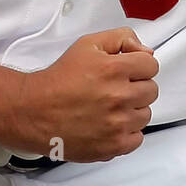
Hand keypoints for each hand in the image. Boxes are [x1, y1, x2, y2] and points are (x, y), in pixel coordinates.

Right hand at [9, 27, 159, 162]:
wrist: (34, 111)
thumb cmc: (59, 79)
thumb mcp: (87, 45)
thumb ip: (121, 39)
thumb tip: (146, 51)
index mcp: (114, 69)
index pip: (151, 65)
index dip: (138, 66)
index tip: (126, 71)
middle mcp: (119, 97)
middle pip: (151, 90)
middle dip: (135, 87)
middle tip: (114, 89)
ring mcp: (117, 124)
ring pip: (145, 114)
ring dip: (132, 110)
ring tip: (109, 107)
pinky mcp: (113, 146)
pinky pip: (137, 138)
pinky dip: (127, 132)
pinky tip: (110, 125)